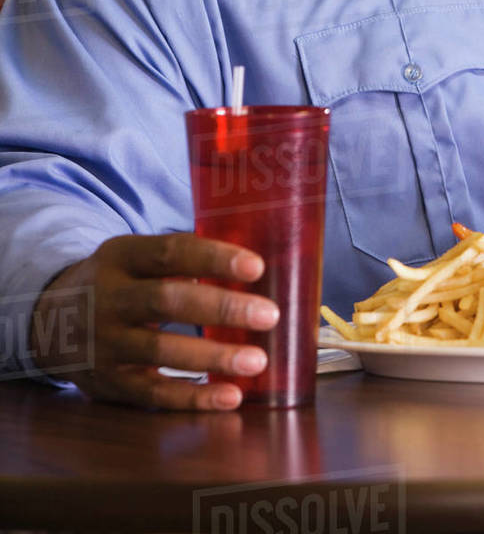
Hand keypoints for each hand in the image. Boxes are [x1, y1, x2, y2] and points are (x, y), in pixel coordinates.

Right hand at [30, 232, 278, 408]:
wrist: (50, 321)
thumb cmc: (119, 282)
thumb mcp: (135, 257)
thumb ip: (181, 259)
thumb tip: (253, 266)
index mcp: (121, 256)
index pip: (171, 252)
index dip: (214, 258)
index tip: (256, 267)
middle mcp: (109, 298)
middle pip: (167, 301)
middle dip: (221, 308)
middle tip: (268, 315)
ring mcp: (105, 342)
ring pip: (161, 351)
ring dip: (214, 357)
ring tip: (257, 361)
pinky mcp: (107, 382)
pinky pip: (153, 393)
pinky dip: (193, 397)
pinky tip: (229, 396)